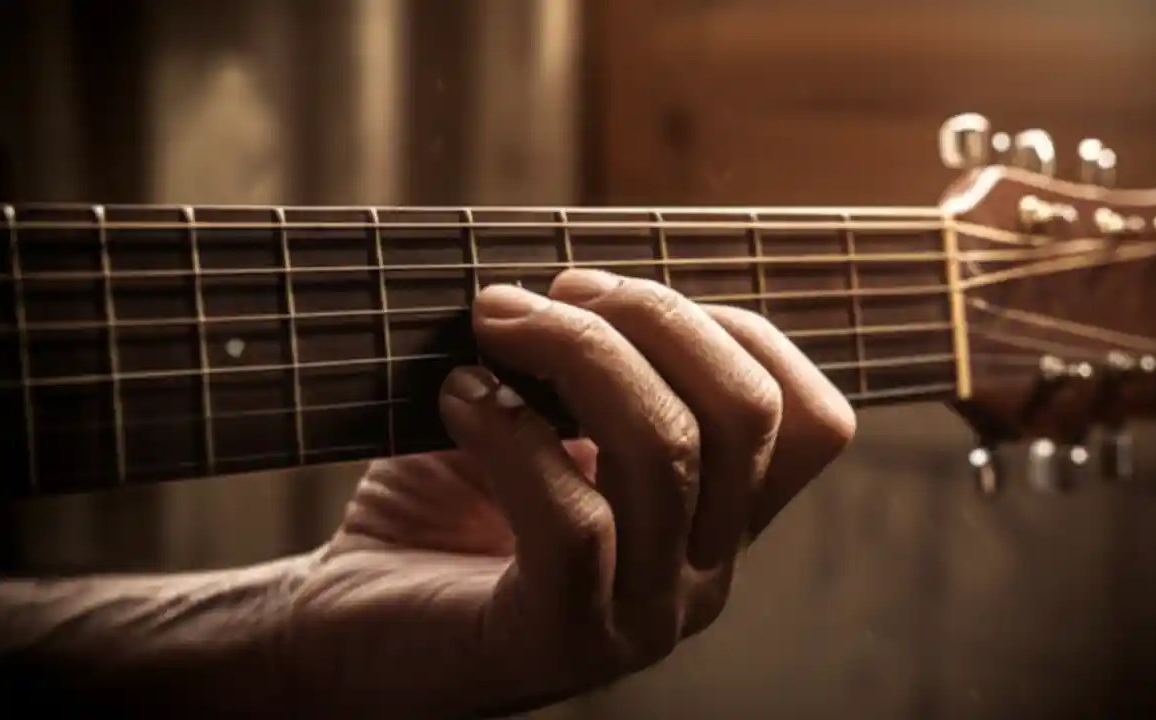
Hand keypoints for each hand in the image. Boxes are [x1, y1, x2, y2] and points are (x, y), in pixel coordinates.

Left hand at [285, 269, 855, 717]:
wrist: (346, 629)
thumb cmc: (440, 513)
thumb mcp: (537, 422)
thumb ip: (588, 368)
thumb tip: (589, 277)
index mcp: (714, 522)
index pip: (809, 422)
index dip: (733, 329)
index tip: (612, 293)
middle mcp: (703, 576)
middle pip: (745, 417)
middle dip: (655, 319)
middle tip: (553, 293)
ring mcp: (641, 618)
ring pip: (665, 453)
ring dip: (578, 355)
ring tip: (496, 324)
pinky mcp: (561, 640)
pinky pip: (575, 519)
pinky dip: (512, 433)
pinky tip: (458, 400)